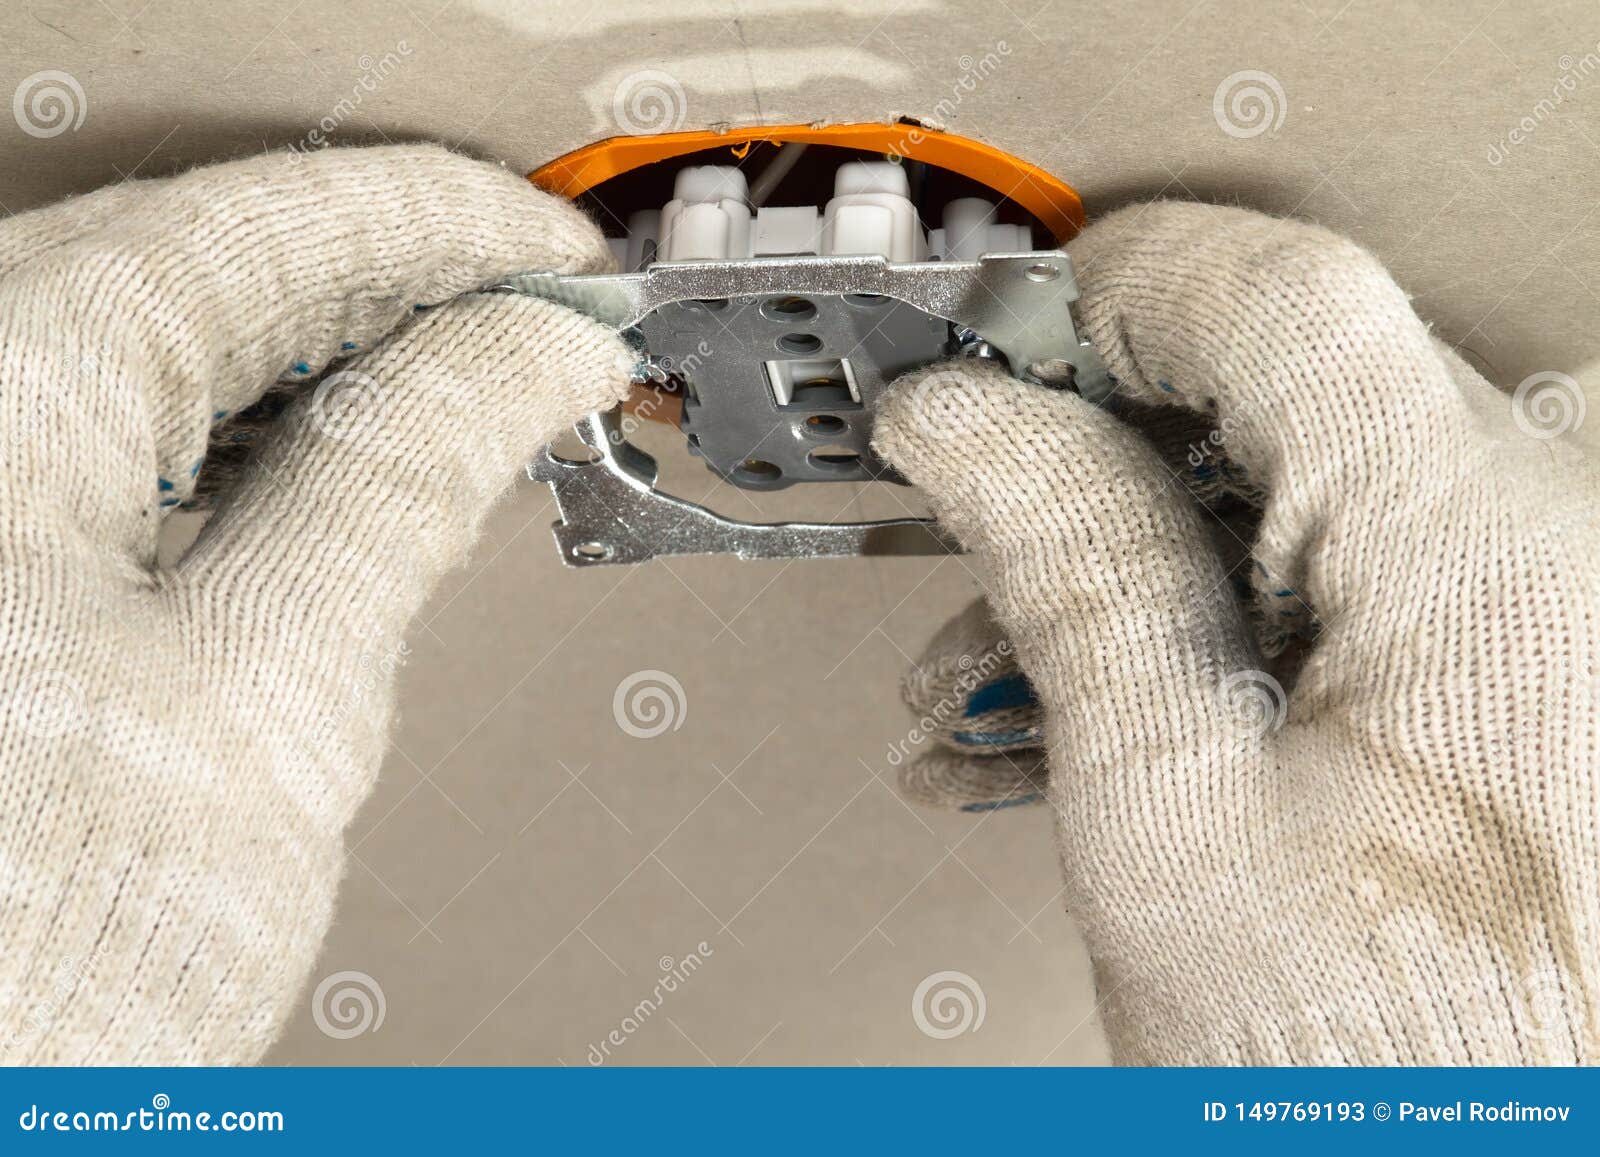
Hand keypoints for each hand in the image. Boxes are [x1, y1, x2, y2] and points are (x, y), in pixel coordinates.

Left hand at [0, 145, 631, 1062]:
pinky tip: (340, 458)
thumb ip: (405, 477)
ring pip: (170, 352)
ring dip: (334, 358)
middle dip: (398, 286)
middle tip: (545, 313)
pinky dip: (258, 436)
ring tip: (474, 378)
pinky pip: (128, 437)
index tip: (555, 249)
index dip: (440, 226)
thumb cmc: (26, 957)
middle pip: (209, 273)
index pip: (258, 231)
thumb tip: (527, 352)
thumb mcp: (274, 685)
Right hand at [873, 202, 1598, 1063]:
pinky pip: (1326, 571)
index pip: (1283, 303)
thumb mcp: (1167, 815)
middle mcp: (1550, 548)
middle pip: (1276, 388)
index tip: (985, 343)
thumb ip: (1072, 573)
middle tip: (967, 511)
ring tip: (987, 674)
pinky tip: (1084, 704)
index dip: (1105, 294)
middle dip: (1086, 453)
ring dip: (1119, 555)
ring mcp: (1537, 602)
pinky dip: (1195, 613)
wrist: (1480, 1153)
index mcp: (1485, 561)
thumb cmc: (1376, 1070)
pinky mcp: (1507, 656)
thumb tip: (970, 422)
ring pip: (1284, 486)